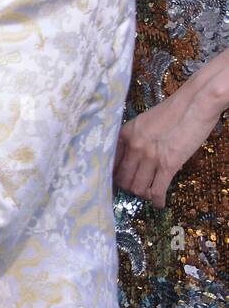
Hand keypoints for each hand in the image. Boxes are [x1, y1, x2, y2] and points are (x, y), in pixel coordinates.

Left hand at [114, 80, 221, 207]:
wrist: (196, 103)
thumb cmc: (173, 111)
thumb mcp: (144, 122)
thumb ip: (135, 138)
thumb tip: (131, 158)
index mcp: (125, 134)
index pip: (110, 162)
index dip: (113, 176)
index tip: (117, 182)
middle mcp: (133, 146)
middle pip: (123, 178)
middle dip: (128, 187)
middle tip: (135, 189)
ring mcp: (150, 156)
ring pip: (137, 187)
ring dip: (142, 193)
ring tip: (148, 193)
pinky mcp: (169, 164)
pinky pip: (157, 190)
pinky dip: (157, 200)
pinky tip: (159, 204)